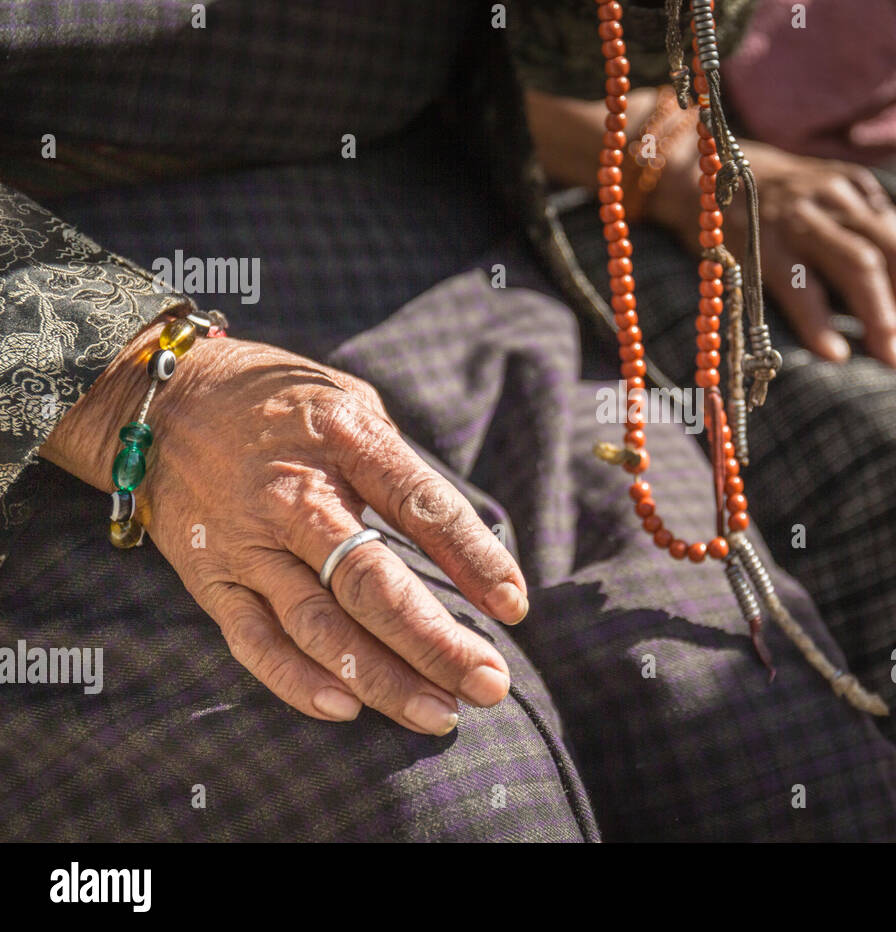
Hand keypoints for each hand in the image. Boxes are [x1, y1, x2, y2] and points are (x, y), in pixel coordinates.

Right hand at [41, 318, 528, 734]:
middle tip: (490, 685)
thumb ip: (401, 468)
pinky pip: (254, 641)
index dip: (473, 557)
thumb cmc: (281, 403)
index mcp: (344, 441)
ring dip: (382, 678)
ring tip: (439, 713)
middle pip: (372, 585)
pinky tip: (348, 709)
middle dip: (435, 642)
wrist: (161, 402)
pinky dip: (297, 681)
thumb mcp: (353, 404)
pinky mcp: (210, 578)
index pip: (421, 505)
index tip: (515, 605)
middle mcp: (294, 497)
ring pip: (319, 627)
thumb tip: (464, 540)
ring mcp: (247, 543)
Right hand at [651, 140, 895, 367]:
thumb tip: (894, 307)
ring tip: (893, 359)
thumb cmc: (765, 200)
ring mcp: (798, 217)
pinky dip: (820, 321)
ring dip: (882, 317)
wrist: (695, 166)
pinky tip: (836, 353)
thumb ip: (854, 236)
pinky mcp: (760, 241)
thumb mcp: (820, 200)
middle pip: (893, 254)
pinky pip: (799, 285)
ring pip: (859, 265)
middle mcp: (835, 199)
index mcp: (856, 192)